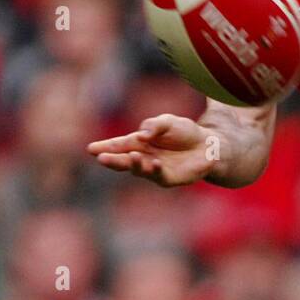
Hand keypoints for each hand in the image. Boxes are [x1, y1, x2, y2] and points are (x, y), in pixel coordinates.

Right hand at [87, 114, 212, 187]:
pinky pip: (159, 176)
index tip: (91, 148)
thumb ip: (154, 125)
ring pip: (139, 170)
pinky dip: (155, 170)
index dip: (105, 147)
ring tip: (131, 157)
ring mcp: (155, 169)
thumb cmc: (185, 132)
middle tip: (101, 158)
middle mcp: (144, 157)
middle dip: (112, 160)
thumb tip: (141, 135)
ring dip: (134, 165)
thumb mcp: (168, 121)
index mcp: (139, 142)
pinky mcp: (170, 178)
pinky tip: (154, 164)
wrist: (208, 144)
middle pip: (124, 160)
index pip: (119, 145)